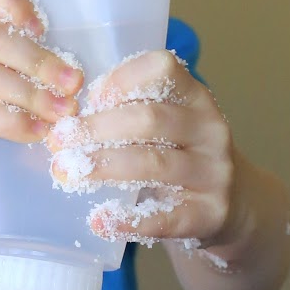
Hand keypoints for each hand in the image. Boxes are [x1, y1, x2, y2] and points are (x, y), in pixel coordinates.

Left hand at [47, 50, 234, 242]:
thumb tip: (70, 116)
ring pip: (153, 164)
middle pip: (149, 119)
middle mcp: (210, 130)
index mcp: (196, 99)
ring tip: (66, 172)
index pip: (163, 70)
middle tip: (58, 141)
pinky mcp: (209, 214)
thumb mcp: (167, 127)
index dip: (120, 79)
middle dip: (96, 128)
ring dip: (103, 166)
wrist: (232, 207)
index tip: (87, 99)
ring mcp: (213, 173)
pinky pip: (164, 218)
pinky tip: (99, 220)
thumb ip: (129, 114)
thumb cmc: (181, 158)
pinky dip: (127, 220)